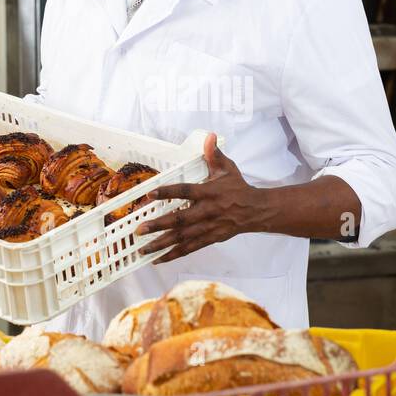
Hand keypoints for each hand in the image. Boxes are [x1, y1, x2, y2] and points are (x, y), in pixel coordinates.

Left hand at [134, 133, 267, 265]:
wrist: (255, 211)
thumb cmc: (238, 188)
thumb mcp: (227, 168)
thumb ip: (214, 154)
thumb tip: (209, 136)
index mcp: (209, 192)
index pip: (185, 191)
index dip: (167, 193)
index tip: (149, 194)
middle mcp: (207, 211)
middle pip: (180, 220)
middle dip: (159, 226)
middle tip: (140, 230)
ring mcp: (208, 228)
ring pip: (182, 238)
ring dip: (162, 244)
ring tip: (143, 248)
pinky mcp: (210, 239)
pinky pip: (189, 248)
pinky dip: (173, 254)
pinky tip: (158, 259)